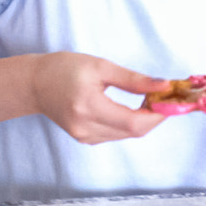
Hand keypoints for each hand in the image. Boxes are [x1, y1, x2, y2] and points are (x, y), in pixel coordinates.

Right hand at [28, 52, 168, 144]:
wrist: (35, 84)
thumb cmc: (64, 69)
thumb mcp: (100, 67)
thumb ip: (133, 79)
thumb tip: (163, 86)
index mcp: (88, 106)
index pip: (133, 122)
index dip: (157, 114)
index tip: (170, 100)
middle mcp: (86, 127)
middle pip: (133, 131)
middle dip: (154, 116)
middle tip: (163, 97)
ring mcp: (84, 136)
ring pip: (126, 135)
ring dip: (143, 120)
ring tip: (149, 100)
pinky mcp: (85, 138)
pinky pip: (116, 134)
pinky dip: (129, 123)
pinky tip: (132, 109)